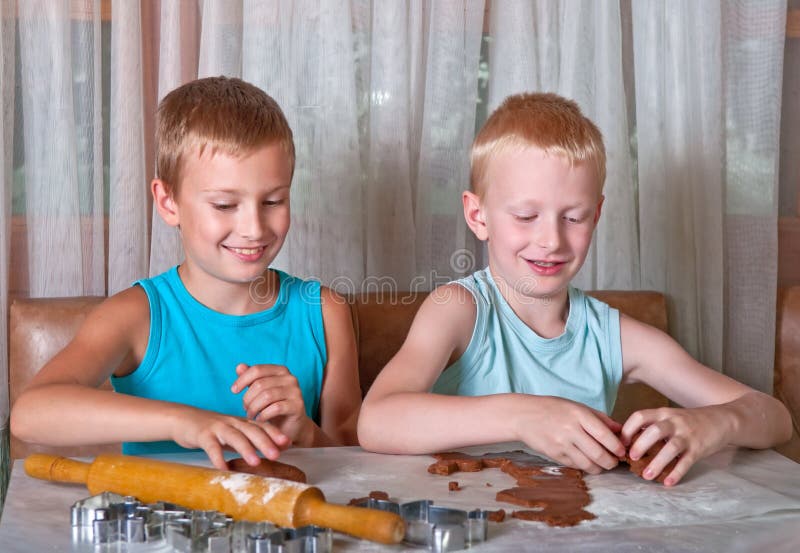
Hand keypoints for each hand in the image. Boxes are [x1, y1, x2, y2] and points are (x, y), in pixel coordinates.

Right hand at [169, 407, 290, 469]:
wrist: (183, 419)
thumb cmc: (212, 429)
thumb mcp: (233, 433)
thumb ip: (248, 441)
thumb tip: (272, 451)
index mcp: (241, 422)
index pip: (261, 426)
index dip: (275, 433)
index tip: (288, 443)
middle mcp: (232, 423)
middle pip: (252, 430)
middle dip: (265, 442)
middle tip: (276, 454)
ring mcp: (217, 428)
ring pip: (234, 436)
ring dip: (246, 449)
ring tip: (256, 462)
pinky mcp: (203, 435)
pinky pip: (211, 446)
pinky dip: (217, 457)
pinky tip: (223, 468)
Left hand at [231, 363, 312, 444]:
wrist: (290, 426)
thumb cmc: (272, 406)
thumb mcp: (260, 391)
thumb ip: (251, 378)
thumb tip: (239, 367)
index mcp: (281, 370)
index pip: (257, 370)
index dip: (242, 379)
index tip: (233, 390)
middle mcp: (290, 378)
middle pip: (260, 384)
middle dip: (248, 398)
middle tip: (245, 409)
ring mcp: (296, 392)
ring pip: (267, 396)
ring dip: (254, 408)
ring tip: (250, 415)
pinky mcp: (297, 406)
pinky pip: (275, 408)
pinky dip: (263, 415)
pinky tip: (259, 420)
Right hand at [512, 395, 624, 473]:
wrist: (523, 416)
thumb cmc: (552, 408)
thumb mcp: (576, 406)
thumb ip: (600, 418)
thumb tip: (620, 430)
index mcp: (579, 414)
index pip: (604, 435)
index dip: (617, 447)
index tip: (622, 451)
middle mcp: (570, 430)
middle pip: (598, 454)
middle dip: (611, 462)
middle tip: (615, 461)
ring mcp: (561, 444)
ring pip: (588, 464)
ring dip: (600, 468)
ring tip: (603, 465)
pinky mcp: (554, 455)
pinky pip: (575, 465)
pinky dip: (584, 466)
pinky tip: (587, 462)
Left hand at [621, 406, 730, 485]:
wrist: (723, 420)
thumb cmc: (690, 421)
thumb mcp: (670, 417)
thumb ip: (653, 426)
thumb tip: (629, 441)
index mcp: (663, 413)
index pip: (640, 416)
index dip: (627, 429)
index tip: (621, 443)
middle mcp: (674, 422)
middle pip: (653, 431)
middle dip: (640, 445)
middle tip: (631, 459)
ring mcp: (687, 435)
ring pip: (670, 448)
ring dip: (657, 463)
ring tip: (646, 476)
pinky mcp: (699, 448)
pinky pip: (686, 462)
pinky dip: (677, 473)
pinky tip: (668, 482)